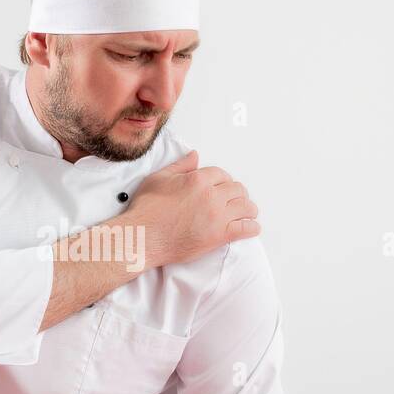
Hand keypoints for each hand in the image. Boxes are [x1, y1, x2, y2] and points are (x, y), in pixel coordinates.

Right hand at [116, 149, 259, 269]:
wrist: (142, 237)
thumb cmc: (146, 209)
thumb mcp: (159, 178)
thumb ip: (180, 166)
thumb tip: (195, 155)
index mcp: (197, 179)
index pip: (222, 174)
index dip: (223, 180)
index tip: (222, 187)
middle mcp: (211, 195)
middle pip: (237, 189)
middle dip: (237, 194)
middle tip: (234, 200)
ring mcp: (217, 216)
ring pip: (246, 207)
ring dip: (248, 209)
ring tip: (247, 213)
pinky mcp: (218, 236)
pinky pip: (245, 228)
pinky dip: (252, 227)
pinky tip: (252, 227)